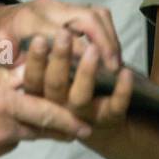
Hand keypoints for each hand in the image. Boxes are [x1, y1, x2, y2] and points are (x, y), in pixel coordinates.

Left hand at [0, 0, 121, 70]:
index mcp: (30, 20)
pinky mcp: (67, 7)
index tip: (98, 74)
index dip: (84, 55)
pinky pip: (95, 14)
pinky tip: (108, 54)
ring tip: (116, 63)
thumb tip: (35, 74)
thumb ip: (16, 63)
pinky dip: (106, 32)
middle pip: (88, 17)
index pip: (65, 35)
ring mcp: (59, 5)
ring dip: (110, 37)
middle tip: (115, 68)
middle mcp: (48, 7)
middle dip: (106, 42)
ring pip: (96, 12)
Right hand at [0, 57, 91, 158]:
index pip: (47, 112)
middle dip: (36, 123)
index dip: (69, 120)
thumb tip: (29, 74)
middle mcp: (0, 131)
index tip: (85, 126)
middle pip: (32, 130)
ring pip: (9, 140)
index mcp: (2, 102)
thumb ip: (4, 77)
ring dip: (4, 129)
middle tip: (35, 117)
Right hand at [16, 31, 132, 129]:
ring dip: (86, 72)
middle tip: (63, 34)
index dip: (35, 60)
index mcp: (41, 95)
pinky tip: (125, 72)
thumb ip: (44, 62)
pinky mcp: (107, 119)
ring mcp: (83, 115)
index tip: (39, 38)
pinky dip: (122, 90)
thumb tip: (37, 37)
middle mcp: (59, 106)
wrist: (97, 123)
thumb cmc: (68, 91)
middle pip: (55, 83)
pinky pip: (114, 106)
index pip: (32, 78)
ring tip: (92, 49)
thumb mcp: (48, 78)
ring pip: (81, 96)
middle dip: (59, 58)